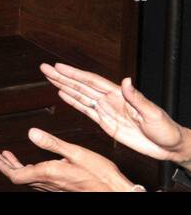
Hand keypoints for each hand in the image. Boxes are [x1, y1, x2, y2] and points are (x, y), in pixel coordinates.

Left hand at [0, 128, 136, 191]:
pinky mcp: (61, 188)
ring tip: (6, 156)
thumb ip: (52, 143)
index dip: (2, 165)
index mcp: (48, 174)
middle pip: (18, 177)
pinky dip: (28, 171)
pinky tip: (31, 165)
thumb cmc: (101, 175)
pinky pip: (38, 181)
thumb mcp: (77, 153)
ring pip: (28, 179)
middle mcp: (49, 184)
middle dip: (4, 165)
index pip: (16, 175)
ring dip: (15, 167)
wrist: (117, 193)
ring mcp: (55, 188)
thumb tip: (30, 132)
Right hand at [42, 63, 190, 164]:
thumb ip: (137, 98)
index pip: (91, 82)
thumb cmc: (166, 129)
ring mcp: (107, 111)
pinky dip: (73, 102)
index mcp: (119, 95)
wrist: (170, 147)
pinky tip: (62, 94)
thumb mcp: (153, 113)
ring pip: (80, 96)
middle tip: (44, 67)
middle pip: (81, 85)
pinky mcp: (106, 123)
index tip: (58, 66)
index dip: (74, 74)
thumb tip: (127, 81)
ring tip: (49, 77)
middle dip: (62, 76)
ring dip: (64, 86)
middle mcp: (110, 100)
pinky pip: (86, 110)